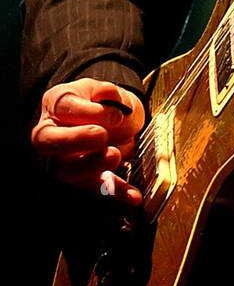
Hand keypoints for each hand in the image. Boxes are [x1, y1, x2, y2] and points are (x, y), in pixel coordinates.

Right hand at [32, 78, 145, 206]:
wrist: (111, 117)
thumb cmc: (101, 102)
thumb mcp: (105, 90)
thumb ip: (108, 91)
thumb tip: (107, 93)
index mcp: (57, 105)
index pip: (62, 107)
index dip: (86, 112)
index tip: (115, 114)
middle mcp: (54, 134)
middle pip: (49, 141)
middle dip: (75, 140)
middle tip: (102, 135)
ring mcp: (65, 159)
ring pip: (67, 170)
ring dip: (93, 166)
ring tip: (115, 156)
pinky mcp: (84, 179)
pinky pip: (96, 188)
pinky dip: (115, 192)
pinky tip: (132, 195)